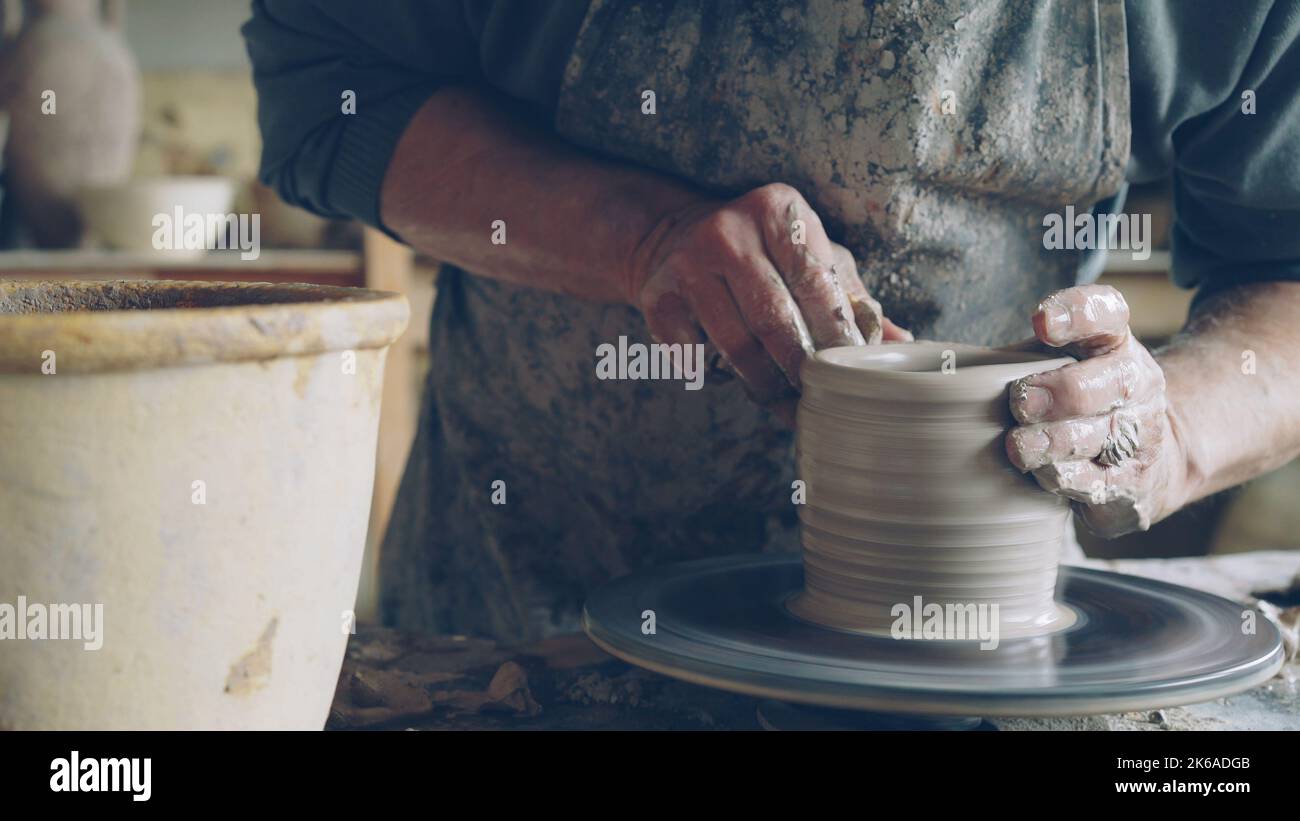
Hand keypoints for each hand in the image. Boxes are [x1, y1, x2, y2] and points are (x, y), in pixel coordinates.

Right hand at [624, 183, 909, 415]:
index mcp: (778, 209)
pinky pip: (693, 355)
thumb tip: (901, 345)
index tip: (851, 373)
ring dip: (763, 385)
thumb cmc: (762, 253)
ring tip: (783, 403)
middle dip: (800, 371)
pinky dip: (716, 376)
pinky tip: (733, 380)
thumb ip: (852, 297)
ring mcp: (687, 263)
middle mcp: (730, 230)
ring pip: (736, 347)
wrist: (670, 237)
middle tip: (817, 402)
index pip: (816, 283)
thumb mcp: (809, 256)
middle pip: (775, 321)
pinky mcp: (657, 297)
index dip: (836, 336)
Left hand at [1005, 285, 1191, 536]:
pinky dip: (1060, 479)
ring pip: (1097, 438)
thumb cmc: (1072, 399)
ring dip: (1051, 443)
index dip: (1076, 313)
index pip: (1106, 312)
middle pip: (1105, 383)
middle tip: (1020, 402)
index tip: (1041, 322)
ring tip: (1018, 447)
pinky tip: (1039, 474)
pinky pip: (1094, 483)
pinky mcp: (1131, 482)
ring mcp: (1138, 434)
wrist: (1142, 454)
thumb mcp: (1049, 363)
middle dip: (1058, 392)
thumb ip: (1003, 354)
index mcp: (1112, 342)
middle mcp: (1134, 383)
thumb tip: (913, 347)